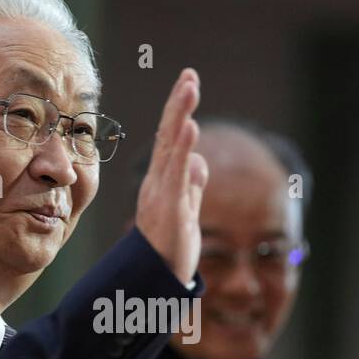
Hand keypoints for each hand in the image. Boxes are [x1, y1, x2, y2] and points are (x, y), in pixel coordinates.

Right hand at [135, 68, 207, 285]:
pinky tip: (189, 126)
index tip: (188, 83)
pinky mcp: (169, 209)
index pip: (172, 141)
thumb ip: (192, 188)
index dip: (179, 111)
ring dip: (180, 115)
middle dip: (178, 104)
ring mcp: (162, 194)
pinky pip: (177, 174)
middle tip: (189, 75)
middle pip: (168, 136)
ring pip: (171, 148)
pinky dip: (183, 149)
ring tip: (189, 87)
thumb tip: (201, 163)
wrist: (158, 283)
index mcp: (163, 183)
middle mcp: (158, 183)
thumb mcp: (186, 213)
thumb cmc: (170, 251)